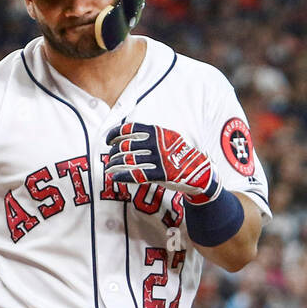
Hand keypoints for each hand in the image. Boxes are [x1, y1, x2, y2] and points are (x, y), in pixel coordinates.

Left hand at [105, 123, 221, 202]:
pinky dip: (123, 176)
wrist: (198, 170)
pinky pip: (136, 175)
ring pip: (128, 161)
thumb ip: (149, 135)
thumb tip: (126, 136)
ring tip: (109, 168)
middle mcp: (155, 144)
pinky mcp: (160, 174)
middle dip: (113, 153)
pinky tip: (115, 178)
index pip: (128, 129)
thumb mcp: (166, 137)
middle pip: (125, 146)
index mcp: (155, 132)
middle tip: (109, 158)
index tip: (108, 141)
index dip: (114, 134)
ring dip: (114, 165)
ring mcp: (158, 159)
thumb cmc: (178, 154)